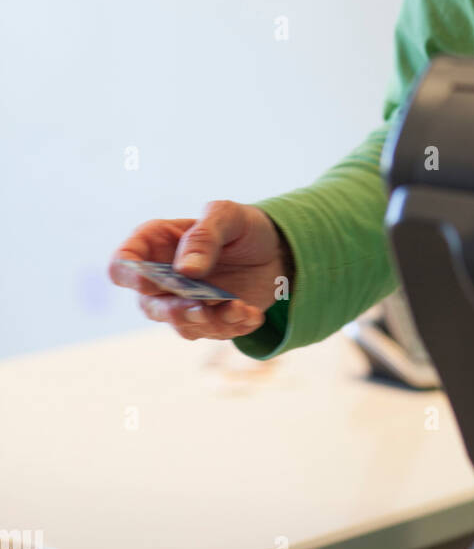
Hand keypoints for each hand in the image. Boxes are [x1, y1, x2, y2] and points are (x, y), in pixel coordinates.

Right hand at [108, 201, 289, 340]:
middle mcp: (163, 278)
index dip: (131, 276)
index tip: (153, 281)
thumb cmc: (242, 225)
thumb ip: (205, 235)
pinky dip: (232, 326)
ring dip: (208, 322)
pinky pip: (213, 332)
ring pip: (181, 324)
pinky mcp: (209, 320)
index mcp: (155, 244)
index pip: (122, 265)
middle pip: (149, 305)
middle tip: (203, 307)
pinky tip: (251, 313)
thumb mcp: (228, 216)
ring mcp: (184, 302)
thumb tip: (185, 270)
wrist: (276, 249)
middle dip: (175, 310)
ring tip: (237, 308)